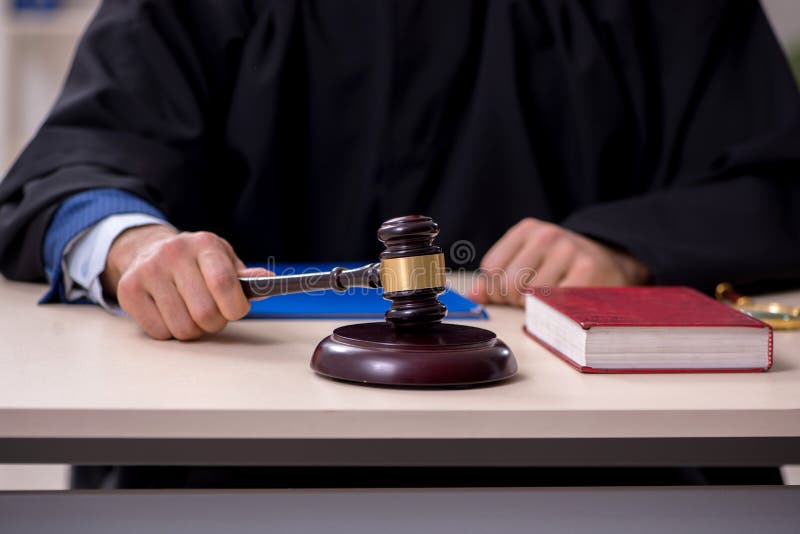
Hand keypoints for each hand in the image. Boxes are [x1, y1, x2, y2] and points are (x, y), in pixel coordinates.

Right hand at [101, 225, 271, 339]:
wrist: (148, 250)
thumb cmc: (195, 262)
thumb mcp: (223, 260)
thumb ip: (245, 276)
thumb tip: (268, 281)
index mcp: (204, 244)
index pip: (224, 283)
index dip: (235, 307)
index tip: (236, 311)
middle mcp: (173, 253)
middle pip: (205, 312)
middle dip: (215, 322)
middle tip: (213, 314)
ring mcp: (148, 271)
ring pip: (182, 327)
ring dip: (193, 330)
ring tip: (192, 314)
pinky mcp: (128, 290)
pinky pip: (159, 332)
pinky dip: (170, 332)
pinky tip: (170, 314)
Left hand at [469, 217, 649, 306]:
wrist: (611, 260)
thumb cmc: (562, 265)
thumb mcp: (528, 260)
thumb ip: (497, 278)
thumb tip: (472, 297)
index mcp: (526, 230)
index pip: (490, 267)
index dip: (494, 289)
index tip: (508, 294)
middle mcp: (546, 235)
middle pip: (507, 283)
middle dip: (513, 300)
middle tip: (529, 300)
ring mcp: (568, 250)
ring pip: (530, 295)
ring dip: (534, 307)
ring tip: (548, 299)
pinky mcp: (587, 269)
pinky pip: (555, 302)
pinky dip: (553, 310)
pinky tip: (563, 302)